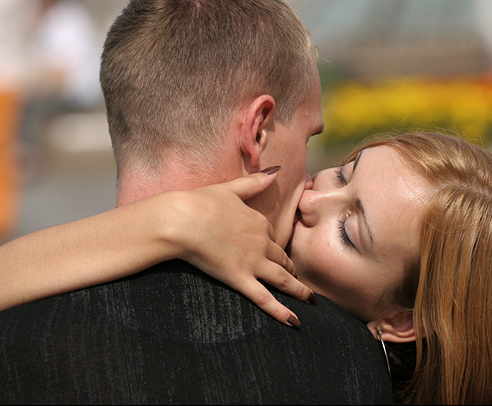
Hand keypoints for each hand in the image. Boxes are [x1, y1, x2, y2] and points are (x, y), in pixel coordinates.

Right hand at [169, 169, 314, 326]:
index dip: (275, 245)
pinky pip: (265, 298)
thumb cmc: (200, 202)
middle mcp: (260, 242)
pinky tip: (294, 321)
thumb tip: (274, 170)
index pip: (271, 235)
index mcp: (257, 221)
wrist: (182, 219)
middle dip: (291, 270)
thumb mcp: (230, 188)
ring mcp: (252, 262)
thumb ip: (253, 183)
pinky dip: (281, 311)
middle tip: (299, 281)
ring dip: (298, 291)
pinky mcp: (240, 278)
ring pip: (282, 279)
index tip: (279, 254)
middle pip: (281, 258)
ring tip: (310, 300)